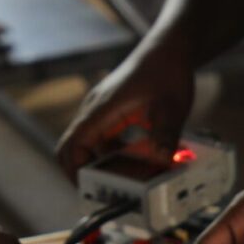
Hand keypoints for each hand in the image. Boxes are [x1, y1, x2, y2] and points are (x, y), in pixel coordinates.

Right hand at [55, 49, 194, 179]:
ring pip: (87, 144)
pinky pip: (102, 138)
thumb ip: (165, 136)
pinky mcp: (111, 113)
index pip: (74, 144)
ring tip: (119, 184)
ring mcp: (102, 111)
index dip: (75, 170)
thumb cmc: (166, 72)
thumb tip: (162, 161)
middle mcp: (95, 111)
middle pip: (72, 146)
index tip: (88, 190)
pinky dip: (110, 155)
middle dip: (79, 172)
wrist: (169, 49)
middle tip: (98, 194)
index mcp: (102, 109)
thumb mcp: (171, 108)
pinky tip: (132, 164)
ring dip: (97, 164)